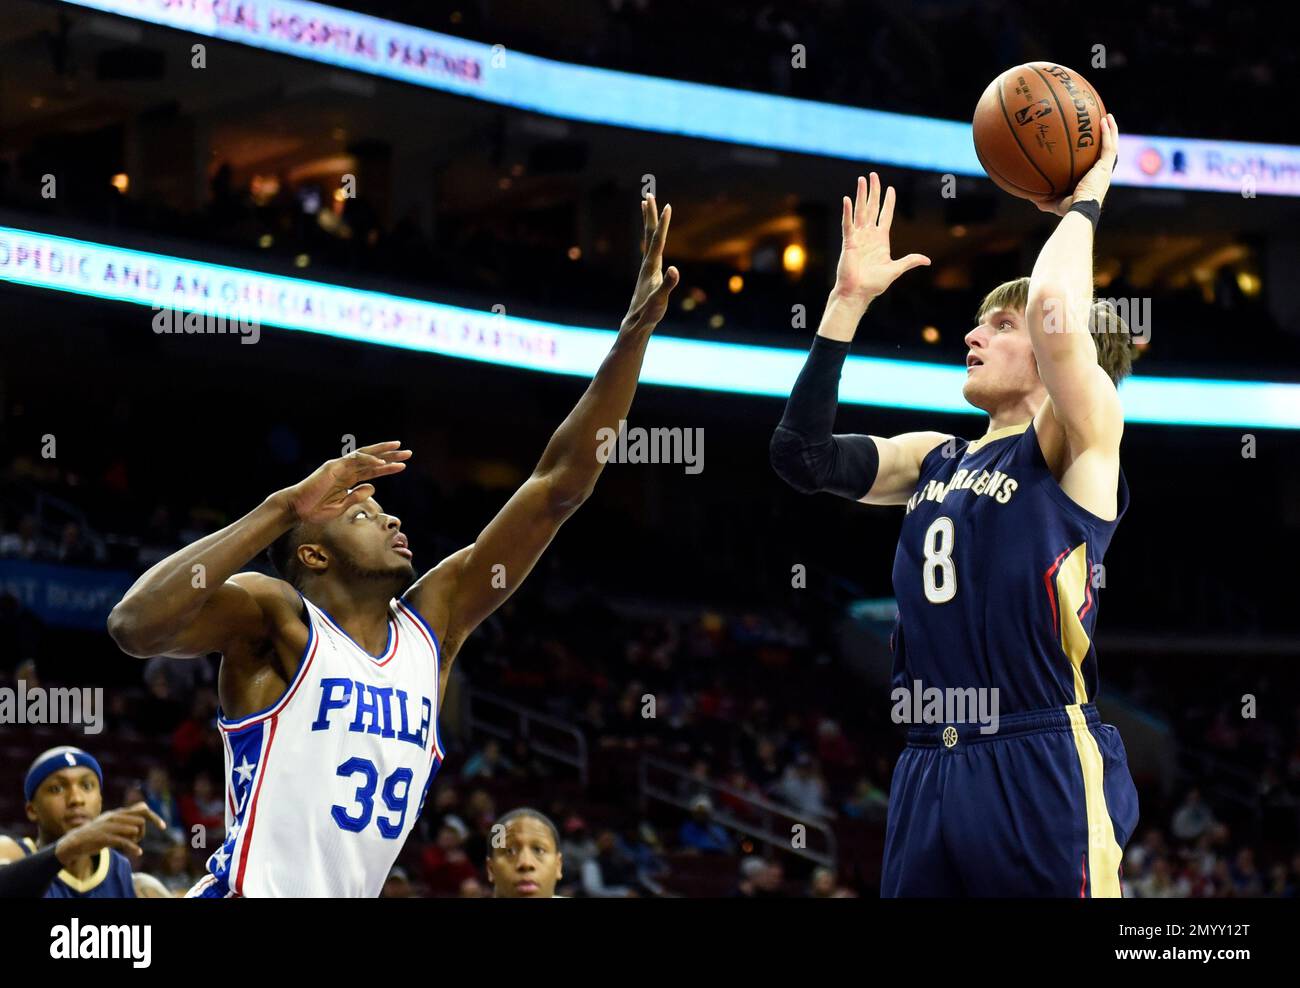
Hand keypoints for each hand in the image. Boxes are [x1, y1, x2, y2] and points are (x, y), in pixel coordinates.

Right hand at [55, 803, 166, 863]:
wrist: (74, 842)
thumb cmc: (97, 832)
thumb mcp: (112, 821)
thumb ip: (127, 815)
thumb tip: (144, 806)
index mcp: (118, 813)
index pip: (143, 809)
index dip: (155, 817)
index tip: (163, 827)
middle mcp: (115, 817)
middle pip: (140, 820)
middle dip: (142, 832)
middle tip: (136, 840)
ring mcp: (109, 826)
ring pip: (134, 829)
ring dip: (136, 840)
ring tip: (131, 845)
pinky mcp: (104, 838)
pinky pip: (124, 841)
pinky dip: (133, 847)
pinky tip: (138, 853)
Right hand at [279, 441, 411, 524]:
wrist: (297, 509)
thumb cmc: (316, 510)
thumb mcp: (342, 507)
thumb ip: (357, 497)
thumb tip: (373, 487)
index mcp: (347, 480)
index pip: (372, 471)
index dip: (387, 468)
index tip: (403, 466)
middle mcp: (345, 470)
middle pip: (372, 460)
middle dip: (390, 455)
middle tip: (409, 453)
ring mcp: (339, 466)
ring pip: (365, 455)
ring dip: (383, 452)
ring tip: (400, 450)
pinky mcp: (333, 466)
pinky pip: (353, 461)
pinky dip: (368, 460)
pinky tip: (381, 463)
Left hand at [620, 194, 679, 334]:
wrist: (635, 323)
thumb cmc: (648, 314)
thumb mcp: (660, 300)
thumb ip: (667, 285)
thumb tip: (674, 270)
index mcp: (651, 267)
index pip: (658, 240)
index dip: (663, 223)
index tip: (667, 205)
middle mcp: (647, 263)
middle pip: (649, 234)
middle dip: (650, 214)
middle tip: (649, 194)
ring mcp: (647, 267)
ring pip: (648, 239)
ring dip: (648, 221)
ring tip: (645, 204)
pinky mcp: (649, 273)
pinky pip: (650, 248)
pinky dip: (652, 237)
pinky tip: (653, 236)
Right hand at [833, 173, 930, 305]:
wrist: (858, 293)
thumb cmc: (874, 284)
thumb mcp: (895, 270)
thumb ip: (909, 261)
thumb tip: (927, 261)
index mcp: (881, 240)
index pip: (885, 215)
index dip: (888, 202)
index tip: (890, 189)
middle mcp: (869, 236)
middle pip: (871, 208)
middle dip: (873, 191)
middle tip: (872, 175)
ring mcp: (858, 238)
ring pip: (860, 211)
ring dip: (861, 195)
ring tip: (861, 180)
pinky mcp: (848, 242)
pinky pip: (848, 224)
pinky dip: (847, 212)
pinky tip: (847, 199)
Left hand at [1036, 113, 1118, 215]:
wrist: (1080, 209)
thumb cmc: (1068, 210)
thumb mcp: (1052, 202)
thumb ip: (1043, 197)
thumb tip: (1028, 194)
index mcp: (1093, 180)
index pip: (1096, 164)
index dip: (1095, 154)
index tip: (1091, 144)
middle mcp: (1102, 174)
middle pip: (1106, 152)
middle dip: (1106, 137)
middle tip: (1102, 124)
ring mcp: (1105, 169)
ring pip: (1111, 145)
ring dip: (1111, 130)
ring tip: (1107, 116)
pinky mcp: (1105, 166)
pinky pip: (1108, 146)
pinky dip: (1107, 132)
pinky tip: (1104, 119)